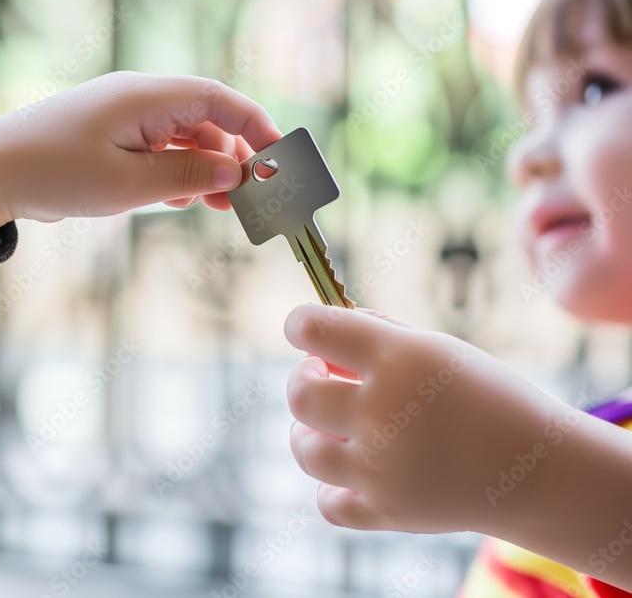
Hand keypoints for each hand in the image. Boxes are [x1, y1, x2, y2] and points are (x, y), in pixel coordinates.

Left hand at [0, 71, 281, 231]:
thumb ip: (188, 174)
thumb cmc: (55, 173)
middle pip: (206, 120)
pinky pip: (161, 150)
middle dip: (234, 156)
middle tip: (254, 197)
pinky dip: (179, 173)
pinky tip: (186, 199)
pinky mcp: (114, 139)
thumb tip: (236, 171)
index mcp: (145, 97)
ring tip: (227, 207)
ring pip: (185, 138)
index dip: (254, 124)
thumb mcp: (128, 183)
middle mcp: (140, 100)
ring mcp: (126, 119)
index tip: (278, 157)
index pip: (217, 98)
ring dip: (208, 169)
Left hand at [283, 304, 578, 536]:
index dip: (299, 325)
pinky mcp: (385, 511)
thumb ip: (376, 336)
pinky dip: (333, 488)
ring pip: (304, 448)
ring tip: (338, 424)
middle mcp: (382, 412)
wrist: (536, 469)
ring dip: (311, 432)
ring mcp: (380, 467)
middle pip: (299, 394)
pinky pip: (327, 501)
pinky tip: (354, 470)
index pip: (314, 330)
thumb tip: (321, 336)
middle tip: (325, 375)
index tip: (303, 329)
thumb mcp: (436, 349)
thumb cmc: (484, 397)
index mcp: (398, 359)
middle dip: (304, 379)